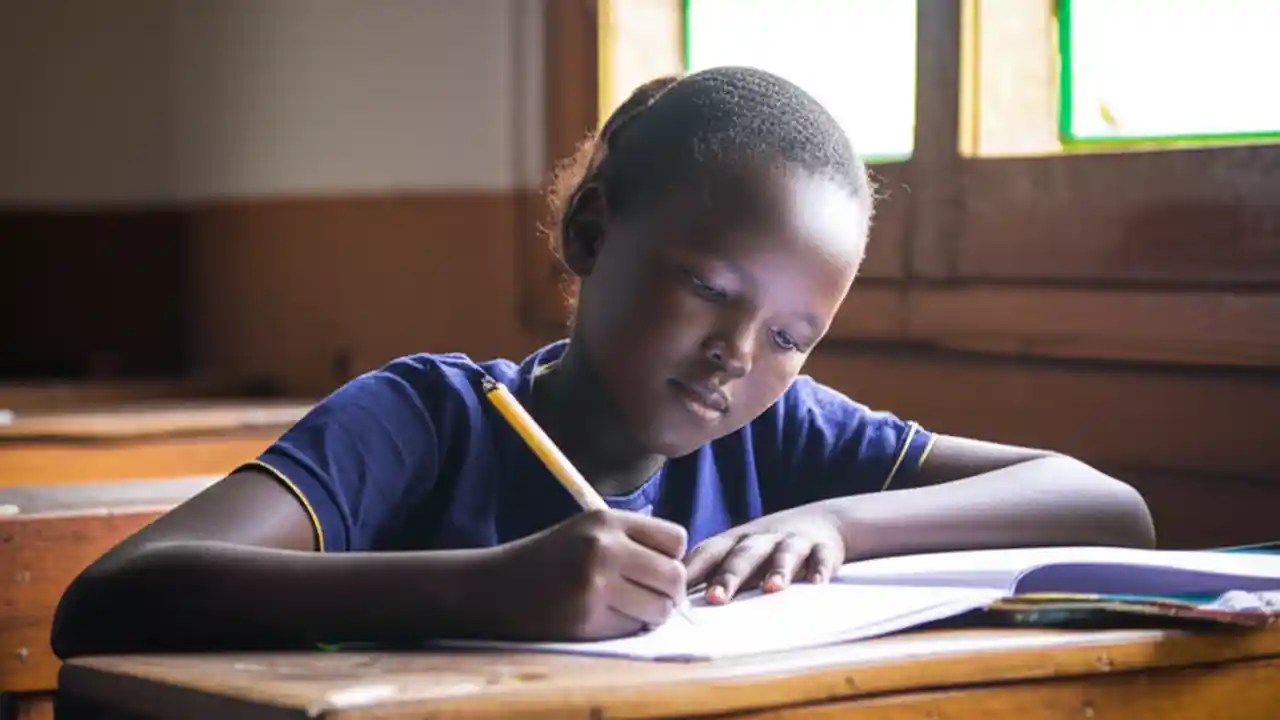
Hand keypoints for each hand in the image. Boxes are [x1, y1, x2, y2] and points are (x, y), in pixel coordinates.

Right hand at [478, 510, 687, 640]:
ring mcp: (595, 584)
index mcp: (607, 521)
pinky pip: (632, 629)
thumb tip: (680, 569)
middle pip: (674, 577)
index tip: (652, 568)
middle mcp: (605, 548)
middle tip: (649, 598)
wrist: (495, 587)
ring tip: (627, 609)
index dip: (670, 558)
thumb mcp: (587, 532)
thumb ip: (631, 542)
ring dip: (650, 615)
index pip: (676, 539)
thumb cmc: (548, 560)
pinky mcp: (586, 618)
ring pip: (659, 608)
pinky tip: (603, 618)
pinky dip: (626, 629)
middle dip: (668, 593)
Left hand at [684, 503, 845, 604]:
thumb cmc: (767, 548)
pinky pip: (822, 558)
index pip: (709, 552)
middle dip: (729, 576)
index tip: (674, 593)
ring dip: (778, 569)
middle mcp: (761, 539)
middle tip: (714, 599)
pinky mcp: (823, 549)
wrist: (821, 521)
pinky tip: (817, 584)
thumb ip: (710, 572)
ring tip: (772, 588)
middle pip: (743, 555)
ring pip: (783, 554)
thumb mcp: (737, 552)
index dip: (692, 571)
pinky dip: (820, 569)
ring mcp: (793, 542)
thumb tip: (669, 601)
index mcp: (734, 542)